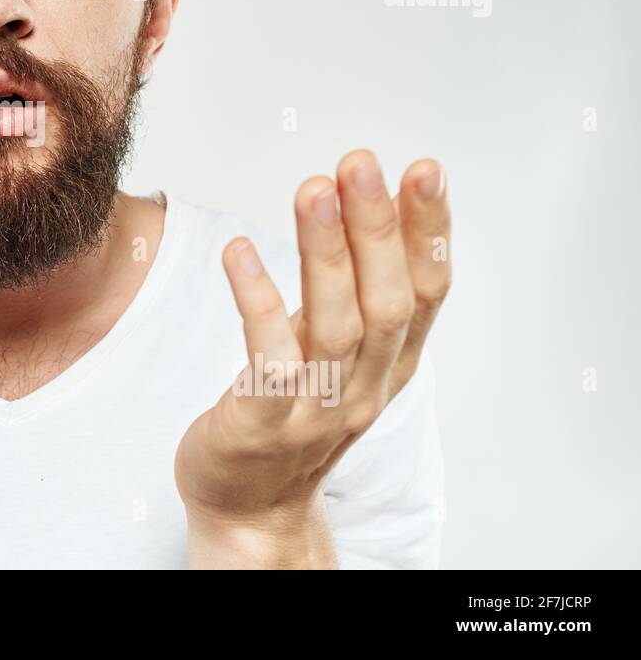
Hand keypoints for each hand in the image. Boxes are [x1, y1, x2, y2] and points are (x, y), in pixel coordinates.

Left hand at [174, 150, 450, 566]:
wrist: (246, 504)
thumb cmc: (288, 411)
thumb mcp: (336, 349)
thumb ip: (352, 288)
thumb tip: (360, 199)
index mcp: (388, 364)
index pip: (425, 291)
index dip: (429, 232)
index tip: (424, 170)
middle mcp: (362, 387)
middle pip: (384, 302)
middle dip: (377, 229)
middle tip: (362, 165)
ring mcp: (314, 410)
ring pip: (334, 326)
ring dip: (325, 254)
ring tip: (314, 190)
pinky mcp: (260, 424)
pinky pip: (267, 361)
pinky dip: (258, 302)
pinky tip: (241, 250)